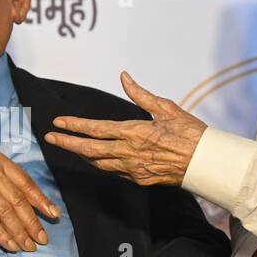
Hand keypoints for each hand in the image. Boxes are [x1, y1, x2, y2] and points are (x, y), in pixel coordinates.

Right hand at [0, 150, 59, 251]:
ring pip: (5, 213)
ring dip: (19, 232)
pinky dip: (1, 235)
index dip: (41, 200)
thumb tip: (31, 206)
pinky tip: (10, 245)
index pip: (26, 182)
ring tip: (28, 246)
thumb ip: (6, 182)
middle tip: (42, 239)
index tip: (54, 215)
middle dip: (32, 222)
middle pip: (18, 200)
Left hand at [45, 72, 206, 186]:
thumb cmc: (189, 132)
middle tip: (51, 138)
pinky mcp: (140, 179)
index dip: (74, 126)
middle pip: (89, 150)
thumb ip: (140, 94)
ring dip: (82, 155)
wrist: (206, 162)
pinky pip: (114, 171)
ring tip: (70, 146)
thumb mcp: (165, 108)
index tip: (58, 122)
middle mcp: (129, 152)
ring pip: (99, 163)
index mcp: (134, 132)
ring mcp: (133, 168)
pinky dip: (101, 164)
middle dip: (67, 143)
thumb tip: (124, 77)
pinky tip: (96, 158)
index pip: (95, 129)